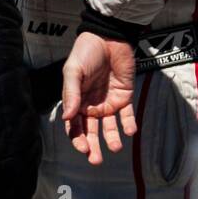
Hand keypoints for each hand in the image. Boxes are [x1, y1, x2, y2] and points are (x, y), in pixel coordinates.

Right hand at [61, 32, 136, 164]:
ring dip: (111, 138)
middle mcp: (90, 104)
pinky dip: (128, 124)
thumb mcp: (73, 71)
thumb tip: (67, 117)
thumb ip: (71, 93)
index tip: (83, 149)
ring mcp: (108, 102)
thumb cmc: (86, 53)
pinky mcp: (124, 97)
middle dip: (93, 146)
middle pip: (91, 130)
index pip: (74, 125)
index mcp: (75, 100)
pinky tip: (129, 131)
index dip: (77, 138)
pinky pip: (127, 115)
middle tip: (96, 160)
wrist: (109, 38)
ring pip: (109, 126)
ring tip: (116, 147)